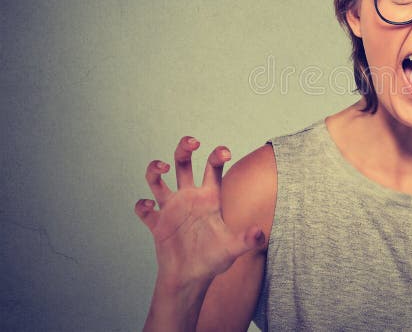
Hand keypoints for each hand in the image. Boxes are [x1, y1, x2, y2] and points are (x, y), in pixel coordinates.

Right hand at [134, 137, 264, 287]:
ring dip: (155, 170)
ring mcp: (172, 209)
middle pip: (183, 164)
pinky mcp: (157, 224)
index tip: (224, 152)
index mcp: (209, 198)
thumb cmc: (214, 261)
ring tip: (162, 168)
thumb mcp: (232, 249)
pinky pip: (144, 209)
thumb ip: (246, 240)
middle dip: (184, 148)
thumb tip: (260, 234)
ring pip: (158, 180)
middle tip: (192, 141)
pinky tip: (148, 206)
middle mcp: (189, 198)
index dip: (217, 156)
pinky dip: (143, 205)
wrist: (191, 279)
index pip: (213, 169)